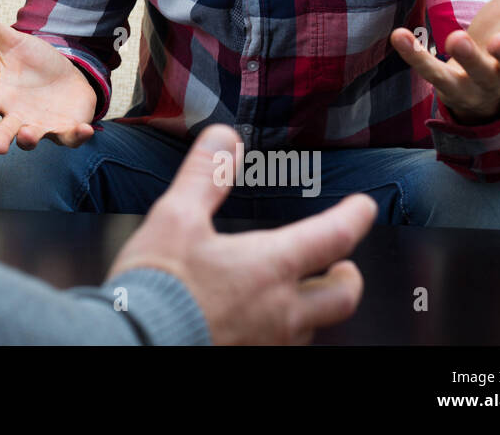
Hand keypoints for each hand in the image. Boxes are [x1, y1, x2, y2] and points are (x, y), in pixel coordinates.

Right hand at [0, 0, 97, 153]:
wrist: (65, 76)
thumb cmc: (33, 64)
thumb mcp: (12, 43)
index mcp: (1, 97)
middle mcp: (18, 117)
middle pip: (5, 133)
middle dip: (1, 140)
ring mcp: (42, 126)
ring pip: (34, 138)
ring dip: (31, 139)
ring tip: (27, 135)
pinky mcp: (66, 129)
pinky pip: (71, 137)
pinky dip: (78, 135)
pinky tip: (86, 130)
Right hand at [109, 125, 375, 344]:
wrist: (134, 342)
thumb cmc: (159, 284)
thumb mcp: (175, 217)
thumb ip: (205, 175)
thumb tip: (225, 138)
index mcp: (271, 267)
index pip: (333, 237)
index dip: (354, 217)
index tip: (365, 207)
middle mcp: (281, 311)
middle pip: (340, 297)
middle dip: (347, 278)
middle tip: (344, 267)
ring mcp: (267, 343)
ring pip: (309, 327)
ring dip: (310, 307)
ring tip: (296, 295)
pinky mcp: (248, 360)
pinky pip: (278, 347)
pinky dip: (280, 331)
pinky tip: (258, 323)